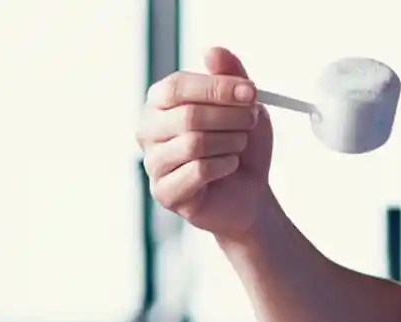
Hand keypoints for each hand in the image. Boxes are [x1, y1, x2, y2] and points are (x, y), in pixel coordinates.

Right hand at [137, 47, 275, 238]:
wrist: (249, 193)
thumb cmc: (240, 146)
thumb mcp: (243, 105)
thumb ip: (230, 75)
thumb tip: (212, 51)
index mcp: (160, 102)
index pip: (178, 86)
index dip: (217, 88)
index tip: (251, 92)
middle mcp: (149, 130)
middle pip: (188, 116)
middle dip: (230, 118)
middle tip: (250, 122)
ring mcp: (153, 163)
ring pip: (193, 144)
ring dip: (229, 143)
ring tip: (238, 146)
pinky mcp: (165, 193)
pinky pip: (197, 172)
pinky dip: (224, 166)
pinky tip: (229, 166)